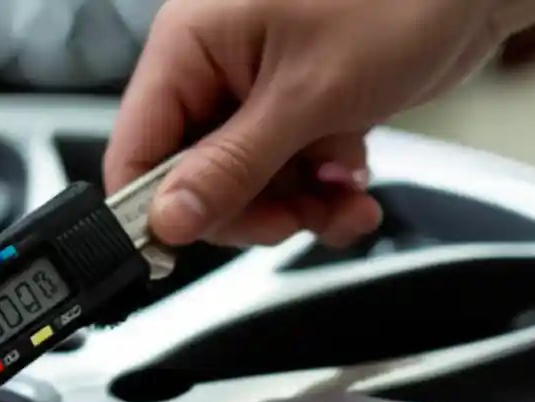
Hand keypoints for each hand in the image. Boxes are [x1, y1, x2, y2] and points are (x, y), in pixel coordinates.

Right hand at [104, 0, 534, 248]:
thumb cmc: (398, 1)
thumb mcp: (305, 99)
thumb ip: (230, 167)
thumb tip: (170, 218)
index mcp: (191, 44)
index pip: (135, 146)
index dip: (155, 206)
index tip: (186, 243)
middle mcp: (216, 66)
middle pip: (191, 176)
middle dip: (248, 209)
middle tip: (289, 217)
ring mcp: (257, 89)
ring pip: (245, 184)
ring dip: (295, 206)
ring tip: (339, 198)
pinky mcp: (297, 106)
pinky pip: (285, 173)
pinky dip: (319, 190)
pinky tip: (350, 180)